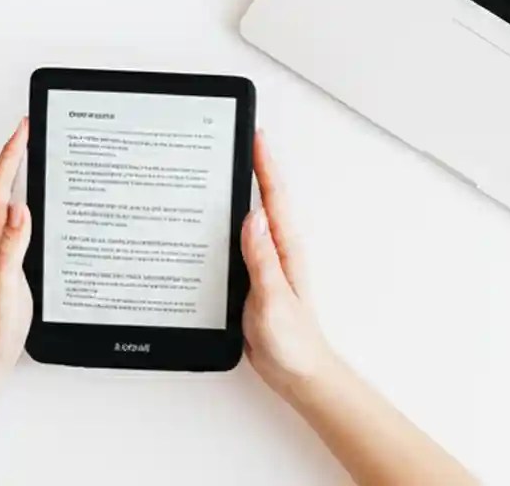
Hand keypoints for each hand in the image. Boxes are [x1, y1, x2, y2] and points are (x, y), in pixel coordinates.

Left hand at [0, 118, 32, 368]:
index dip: (10, 156)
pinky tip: (30, 203)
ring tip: (28, 154)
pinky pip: (10, 221)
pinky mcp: (1, 262)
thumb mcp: (4, 287)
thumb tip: (18, 209)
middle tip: (27, 131)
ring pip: (3, 202)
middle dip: (12, 155)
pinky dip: (20, 200)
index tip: (23, 129)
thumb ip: (10, 248)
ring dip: (14, 174)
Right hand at [241, 132, 338, 397]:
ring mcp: (264, 263)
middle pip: (262, 198)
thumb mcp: (274, 299)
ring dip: (237, 192)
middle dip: (251, 166)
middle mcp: (276, 250)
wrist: (298, 374)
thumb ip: (262, 260)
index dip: (265, 164)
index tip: (255, 135)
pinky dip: (225, 225)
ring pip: (248, 218)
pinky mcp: (251, 278)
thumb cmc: (293, 341)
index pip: (273, 197)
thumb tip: (252, 217)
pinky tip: (210, 221)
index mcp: (285, 249)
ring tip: (220, 164)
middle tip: (236, 136)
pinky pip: (236, 243)